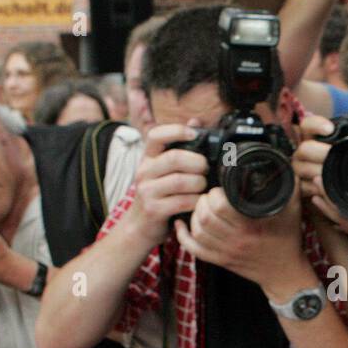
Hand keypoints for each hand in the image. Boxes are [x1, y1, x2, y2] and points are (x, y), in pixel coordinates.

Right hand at [122, 122, 207, 245]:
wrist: (140, 226)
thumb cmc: (159, 194)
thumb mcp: (163, 169)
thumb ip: (179, 147)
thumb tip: (195, 122)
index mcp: (147, 158)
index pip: (156, 135)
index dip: (177, 131)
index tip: (194, 134)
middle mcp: (144, 171)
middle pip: (175, 158)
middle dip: (198, 163)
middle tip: (206, 169)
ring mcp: (147, 191)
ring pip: (181, 181)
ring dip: (199, 183)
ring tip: (203, 186)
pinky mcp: (154, 209)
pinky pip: (183, 201)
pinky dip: (197, 201)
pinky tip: (199, 201)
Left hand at [175, 181, 309, 293]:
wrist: (285, 271)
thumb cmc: (288, 237)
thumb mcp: (292, 208)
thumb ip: (287, 184)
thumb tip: (280, 162)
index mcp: (251, 225)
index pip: (219, 206)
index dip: (215, 194)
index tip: (221, 189)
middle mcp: (237, 240)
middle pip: (204, 217)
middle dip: (203, 201)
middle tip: (210, 196)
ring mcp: (226, 252)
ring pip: (197, 231)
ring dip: (194, 215)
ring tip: (202, 207)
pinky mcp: (220, 261)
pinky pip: (194, 249)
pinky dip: (184, 236)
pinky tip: (183, 225)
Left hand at [300, 127, 347, 258]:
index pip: (344, 199)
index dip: (329, 187)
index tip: (320, 175)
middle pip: (338, 211)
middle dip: (325, 195)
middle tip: (315, 180)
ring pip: (342, 223)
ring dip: (329, 208)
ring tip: (317, 194)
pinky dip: (340, 220)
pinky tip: (334, 214)